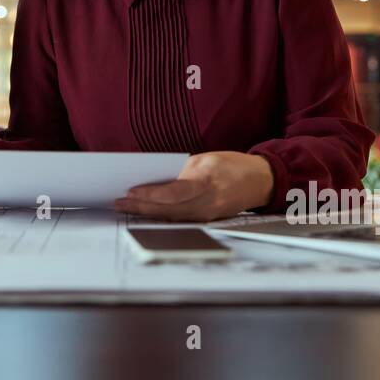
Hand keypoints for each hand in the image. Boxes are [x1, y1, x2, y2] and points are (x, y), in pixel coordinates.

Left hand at [114, 151, 274, 221]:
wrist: (260, 181)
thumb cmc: (232, 165)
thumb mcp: (205, 159)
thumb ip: (181, 172)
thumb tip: (156, 183)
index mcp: (207, 182)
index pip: (173, 193)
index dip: (150, 195)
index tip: (130, 192)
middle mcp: (207, 203)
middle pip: (167, 209)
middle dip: (141, 207)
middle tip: (119, 204)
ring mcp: (208, 215)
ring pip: (171, 217)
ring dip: (147, 214)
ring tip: (126, 208)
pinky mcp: (208, 220)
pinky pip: (180, 219)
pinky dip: (161, 217)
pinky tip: (146, 214)